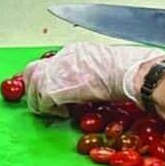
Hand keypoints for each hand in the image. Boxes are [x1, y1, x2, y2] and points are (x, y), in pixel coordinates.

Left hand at [23, 43, 164, 115]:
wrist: (132, 74)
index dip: (46, 79)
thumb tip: (87, 82)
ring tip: (53, 110)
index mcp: (74, 51)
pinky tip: (63, 114)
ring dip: (40, 101)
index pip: (49, 63)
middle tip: (44, 103)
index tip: (49, 91)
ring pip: (33, 86)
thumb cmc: (128, 71)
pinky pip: (42, 101)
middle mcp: (62, 58)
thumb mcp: (104, 64)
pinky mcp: (57, 88)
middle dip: (34, 88)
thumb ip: (89, 70)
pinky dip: (49, 110)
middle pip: (33, 71)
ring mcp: (58, 72)